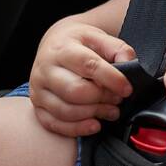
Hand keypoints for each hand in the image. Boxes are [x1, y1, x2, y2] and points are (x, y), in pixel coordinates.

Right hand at [27, 18, 136, 136]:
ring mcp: (38, 90)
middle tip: (118, 99)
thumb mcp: (98, 37)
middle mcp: (46, 69)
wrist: (53, 44)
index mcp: (62, 49)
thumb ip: (117, 48)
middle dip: (101, 98)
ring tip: (111, 111)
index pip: (88, 65)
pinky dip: (76, 129)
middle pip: (75, 91)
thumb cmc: (78, 43)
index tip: (127, 88)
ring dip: (93, 114)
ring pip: (65, 110)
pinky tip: (94, 125)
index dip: (111, 79)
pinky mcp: (37, 106)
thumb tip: (128, 63)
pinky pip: (54, 124)